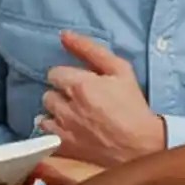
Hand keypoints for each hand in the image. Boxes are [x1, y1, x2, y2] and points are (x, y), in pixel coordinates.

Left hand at [40, 31, 163, 165]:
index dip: (67, 77)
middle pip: (47, 94)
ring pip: (43, 116)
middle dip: (61, 96)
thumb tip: (64, 35)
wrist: (141, 144)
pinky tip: (68, 132)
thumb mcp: (120, 70)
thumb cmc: (133, 105)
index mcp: (79, 85)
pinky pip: (45, 136)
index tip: (80, 84)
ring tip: (73, 118)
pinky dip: (54, 133)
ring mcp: (63, 130)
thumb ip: (90, 49)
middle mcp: (66, 107)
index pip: (53, 73)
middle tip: (79, 101)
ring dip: (56, 115)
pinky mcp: (64, 148)